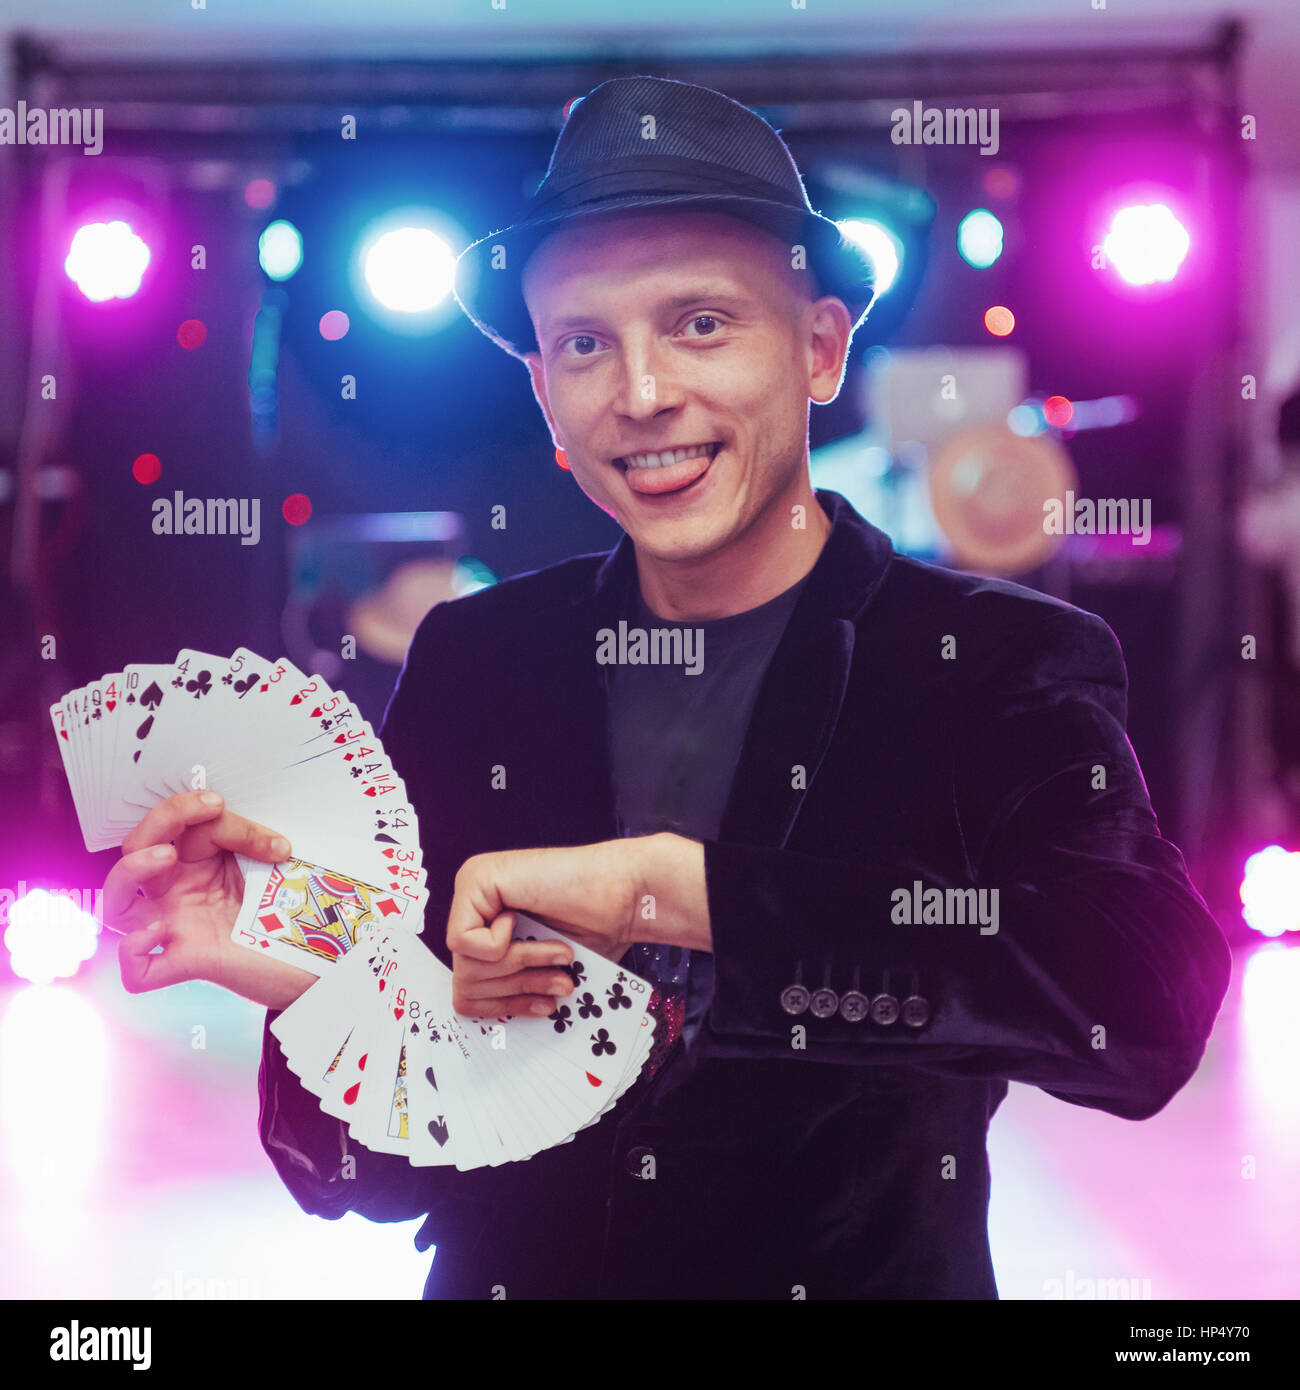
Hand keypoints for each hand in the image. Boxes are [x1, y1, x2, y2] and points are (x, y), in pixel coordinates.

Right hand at [104, 790, 314, 1011]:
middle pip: (136, 848)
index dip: (210, 813)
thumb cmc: (288, 908)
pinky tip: (158, 934)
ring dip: (130, 871)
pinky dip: (133, 953)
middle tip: (211, 810)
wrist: (311, 957)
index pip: (182, 825)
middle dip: (165, 817)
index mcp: (196, 862)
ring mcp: (177, 928)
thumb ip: (251, 843)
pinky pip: (137, 971)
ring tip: (165, 856)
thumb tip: (247, 832)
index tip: (233, 810)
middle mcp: (179, 892)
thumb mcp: (269, 864)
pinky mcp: (187, 963)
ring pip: (117, 904)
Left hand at [445, 834, 709, 1016]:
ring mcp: (472, 889)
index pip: (468, 986)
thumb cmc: (597, 926)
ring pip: (466, 964)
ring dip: (519, 967)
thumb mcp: (544, 967)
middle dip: (515, 989)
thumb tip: (480, 1013)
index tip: (543, 1007)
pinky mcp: (476, 879)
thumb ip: (512, 982)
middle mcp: (475, 906)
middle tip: (561, 984)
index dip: (504, 1006)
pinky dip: (502, 945)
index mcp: (489, 926)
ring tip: (561, 957)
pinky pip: (463, 941)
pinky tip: (535, 924)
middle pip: (465, 979)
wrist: (626, 894)